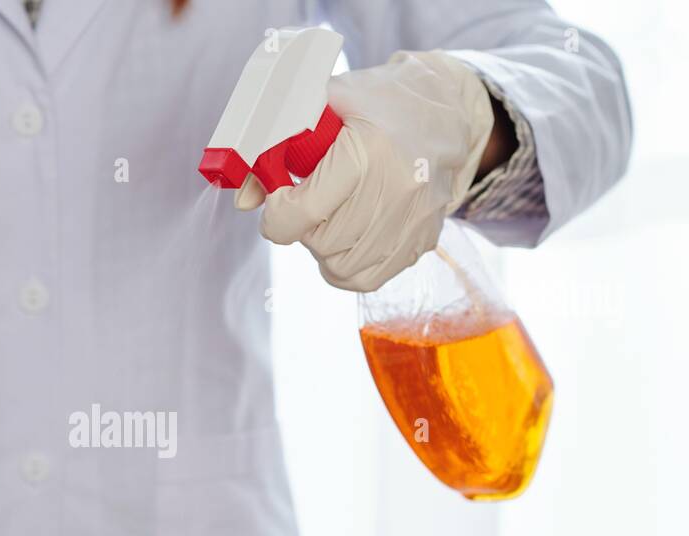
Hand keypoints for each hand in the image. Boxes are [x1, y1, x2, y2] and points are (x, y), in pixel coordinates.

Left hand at [237, 51, 494, 292]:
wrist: (445, 109)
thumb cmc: (376, 103)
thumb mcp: (325, 105)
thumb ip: (276, 147)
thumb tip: (243, 200)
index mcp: (368, 150)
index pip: (305, 211)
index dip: (277, 216)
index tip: (277, 202)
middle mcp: (396, 189)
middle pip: (321, 241)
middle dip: (302, 226)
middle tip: (308, 201)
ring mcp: (413, 219)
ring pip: (340, 266)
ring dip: (323, 247)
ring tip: (330, 215)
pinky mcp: (422, 240)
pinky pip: (367, 278)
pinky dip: (345, 265)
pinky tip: (347, 236)